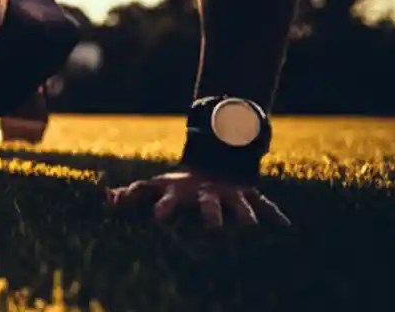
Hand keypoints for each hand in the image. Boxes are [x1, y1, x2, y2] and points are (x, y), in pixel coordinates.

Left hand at [106, 170, 290, 227]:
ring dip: (246, 216)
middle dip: (211, 215)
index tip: (158, 218)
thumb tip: (108, 200)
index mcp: (180, 193)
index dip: (163, 208)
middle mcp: (205, 194)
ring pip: (240, 205)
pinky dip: (275, 215)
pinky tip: (287, 228)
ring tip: (252, 229)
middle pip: (209, 205)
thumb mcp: (154, 186)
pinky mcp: (249, 196)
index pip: (169, 199)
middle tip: (214, 228)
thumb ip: (131, 195)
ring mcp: (229, 194)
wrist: (213, 165)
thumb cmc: (176, 186)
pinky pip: (265, 205)